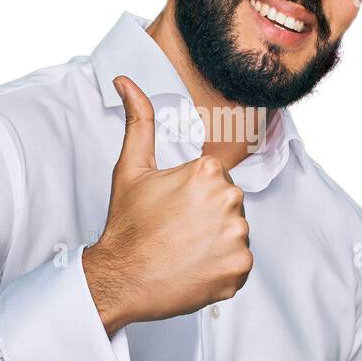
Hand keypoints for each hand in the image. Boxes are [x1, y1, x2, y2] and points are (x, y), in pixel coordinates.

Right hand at [83, 75, 252, 334]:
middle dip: (208, 216)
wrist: (121, 279)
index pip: (216, 178)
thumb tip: (125, 82)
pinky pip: (239, 262)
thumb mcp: (131, 168)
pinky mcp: (240, 268)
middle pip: (229, 204)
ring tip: (185, 251)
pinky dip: (221, 267)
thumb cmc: (127, 225)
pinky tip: (194, 268)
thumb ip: (139, 121)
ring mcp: (237, 237)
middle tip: (177, 232)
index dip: (193, 195)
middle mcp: (230, 200)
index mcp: (208, 172)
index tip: (173, 210)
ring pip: (235, 232)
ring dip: (216, 242)